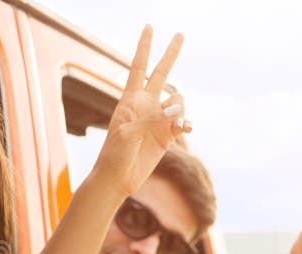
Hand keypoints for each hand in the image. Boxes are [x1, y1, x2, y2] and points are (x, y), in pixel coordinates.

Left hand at [92, 26, 190, 195]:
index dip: (144, 47)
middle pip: (161, 73)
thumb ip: (151, 118)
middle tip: (180, 34)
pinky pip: (184, 121)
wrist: (117, 178)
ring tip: (176, 122)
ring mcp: (158, 119)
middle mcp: (146, 105)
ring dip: (181, 108)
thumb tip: (176, 110)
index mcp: (130, 100)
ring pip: (179, 100)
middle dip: (170, 54)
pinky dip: (187, 123)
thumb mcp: (127, 133)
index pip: (138, 68)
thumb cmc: (115, 154)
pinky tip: (186, 129)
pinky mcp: (167, 134)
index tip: (148, 27)